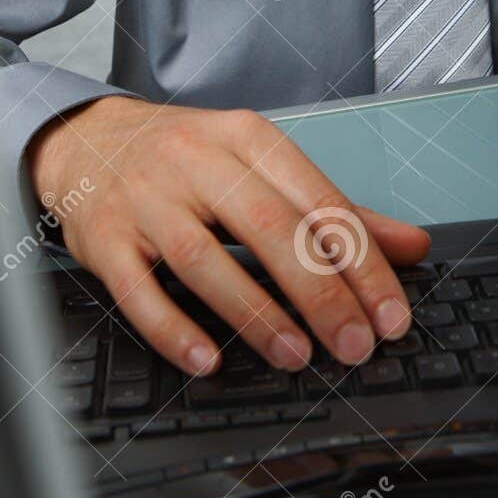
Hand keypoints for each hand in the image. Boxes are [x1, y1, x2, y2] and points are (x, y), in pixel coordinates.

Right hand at [27, 95, 429, 375]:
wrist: (85, 140)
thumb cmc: (186, 159)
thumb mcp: (260, 164)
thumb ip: (334, 209)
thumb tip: (411, 247)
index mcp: (245, 137)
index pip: (316, 199)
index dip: (360, 262)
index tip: (391, 315)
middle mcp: (195, 160)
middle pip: (267, 227)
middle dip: (319, 293)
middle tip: (354, 345)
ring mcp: (145, 199)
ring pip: (203, 259)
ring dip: (256, 314)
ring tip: (297, 356)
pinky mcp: (104, 238)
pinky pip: (137, 290)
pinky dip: (173, 329)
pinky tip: (208, 361)